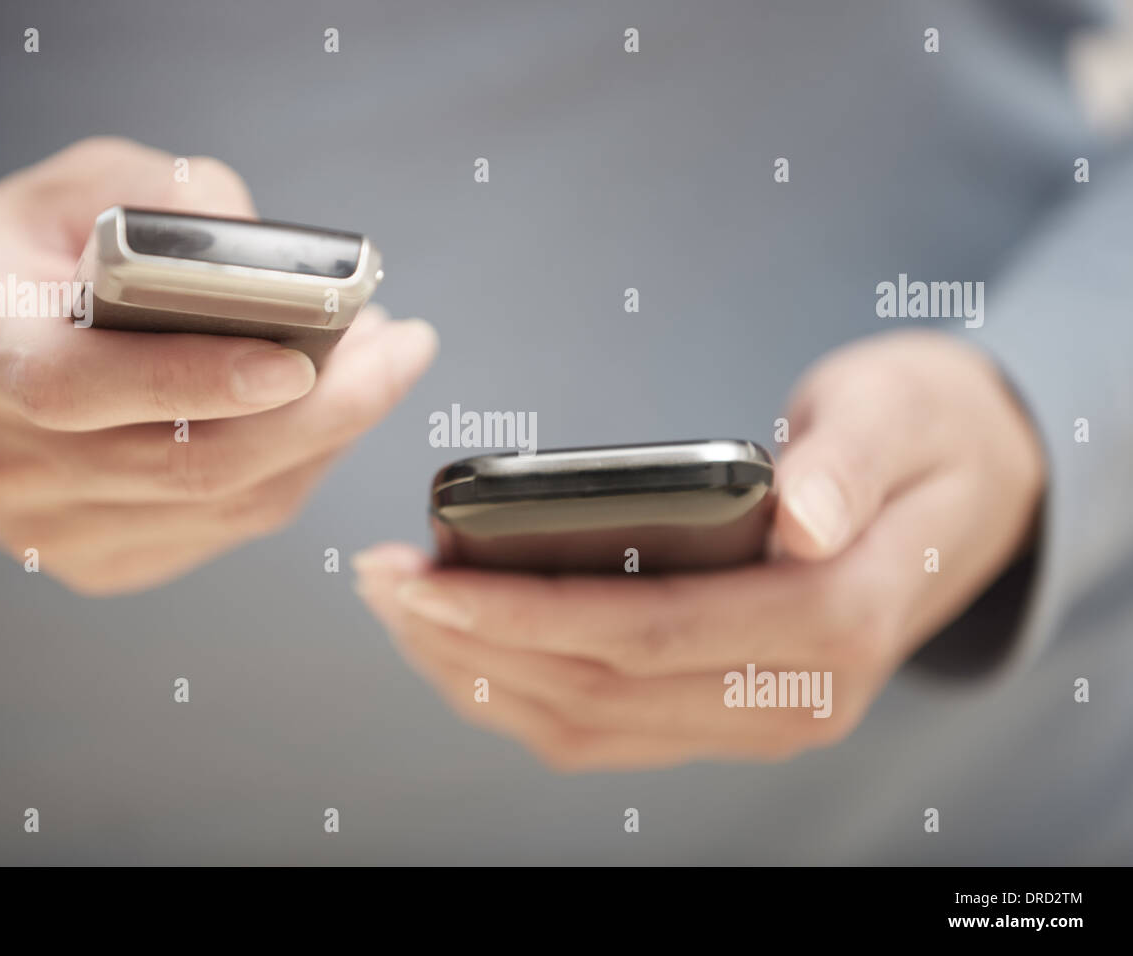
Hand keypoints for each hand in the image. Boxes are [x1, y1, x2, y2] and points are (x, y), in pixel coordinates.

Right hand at [0, 137, 436, 593]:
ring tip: (379, 373)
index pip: (83, 389)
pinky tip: (320, 424)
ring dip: (323, 444)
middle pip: (186, 464)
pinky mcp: (94, 563)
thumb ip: (165, 199)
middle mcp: (0, 462)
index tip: (303, 358)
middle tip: (400, 353)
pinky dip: (288, 476)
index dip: (196, 380)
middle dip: (322, 412)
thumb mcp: (62, 190)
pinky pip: (221, 532)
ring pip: (221, 508)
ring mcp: (47, 529)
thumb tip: (280, 256)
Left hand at [354, 331, 1043, 769]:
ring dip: (483, 677)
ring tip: (401, 614)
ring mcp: (766, 718)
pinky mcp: (736, 713)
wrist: (970, 490)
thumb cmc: (921, 432)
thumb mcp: (895, 416)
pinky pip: (611, 729)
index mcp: (834, 621)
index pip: (644, 635)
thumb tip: (798, 518)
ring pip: (593, 728)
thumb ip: (846, 466)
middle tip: (378, 585)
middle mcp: (798, 696)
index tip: (420, 576)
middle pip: (599, 694)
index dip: (519, 611)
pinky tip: (468, 644)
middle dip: (472, 644)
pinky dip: (525, 694)